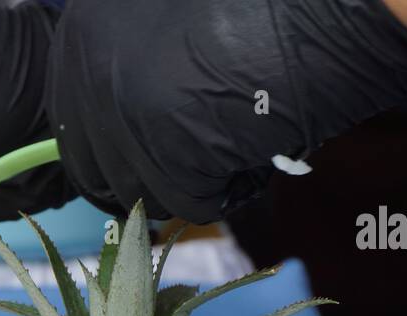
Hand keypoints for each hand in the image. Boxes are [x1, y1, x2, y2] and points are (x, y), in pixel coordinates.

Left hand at [47, 0, 406, 222]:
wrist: (332, 2)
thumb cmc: (263, 7)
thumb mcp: (169, 16)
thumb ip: (128, 63)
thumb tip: (111, 137)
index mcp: (81, 36)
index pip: (74, 130)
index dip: (118, 150)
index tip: (156, 149)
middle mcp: (89, 75)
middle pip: (97, 172)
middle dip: (148, 173)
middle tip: (197, 158)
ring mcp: (126, 116)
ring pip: (140, 193)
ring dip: (189, 179)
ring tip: (233, 137)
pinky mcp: (169, 153)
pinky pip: (187, 203)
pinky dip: (225, 188)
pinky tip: (254, 147)